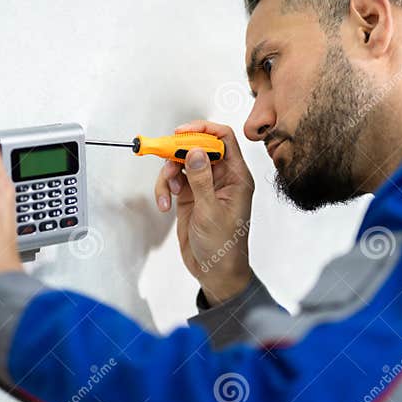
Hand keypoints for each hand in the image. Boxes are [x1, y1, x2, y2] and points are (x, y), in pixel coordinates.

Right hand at [154, 121, 253, 305]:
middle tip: (165, 157)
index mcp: (236, 177)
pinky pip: (173, 180)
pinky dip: (165, 188)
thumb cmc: (223, 246)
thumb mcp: (211, 212)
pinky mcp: (190, 196)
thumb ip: (201, 179)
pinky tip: (166, 204)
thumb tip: (195, 151)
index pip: (223, 138)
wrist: (215, 272)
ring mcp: (204, 186)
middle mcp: (221, 177)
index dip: (203, 130)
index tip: (182, 133)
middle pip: (198, 147)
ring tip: (168, 193)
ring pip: (182, 163)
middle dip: (179, 152)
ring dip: (169, 174)